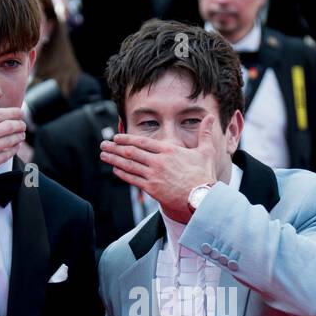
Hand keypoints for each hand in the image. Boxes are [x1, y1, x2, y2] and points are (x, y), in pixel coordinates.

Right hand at [0, 93, 26, 189]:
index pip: (2, 114)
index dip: (14, 113)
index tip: (20, 112)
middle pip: (11, 126)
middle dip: (20, 124)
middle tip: (23, 124)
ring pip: (11, 141)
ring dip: (19, 137)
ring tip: (21, 135)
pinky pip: (7, 155)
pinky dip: (13, 150)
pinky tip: (14, 147)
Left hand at [99, 113, 222, 221]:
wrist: (203, 197)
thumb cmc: (204, 175)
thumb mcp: (206, 151)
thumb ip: (205, 133)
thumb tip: (211, 117)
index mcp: (169, 150)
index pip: (142, 142)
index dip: (127, 139)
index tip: (116, 137)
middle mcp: (158, 161)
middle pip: (131, 152)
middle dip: (115, 147)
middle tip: (104, 144)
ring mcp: (153, 175)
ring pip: (129, 165)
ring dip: (114, 159)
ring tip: (104, 155)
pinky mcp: (152, 188)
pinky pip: (133, 180)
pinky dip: (122, 174)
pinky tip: (115, 170)